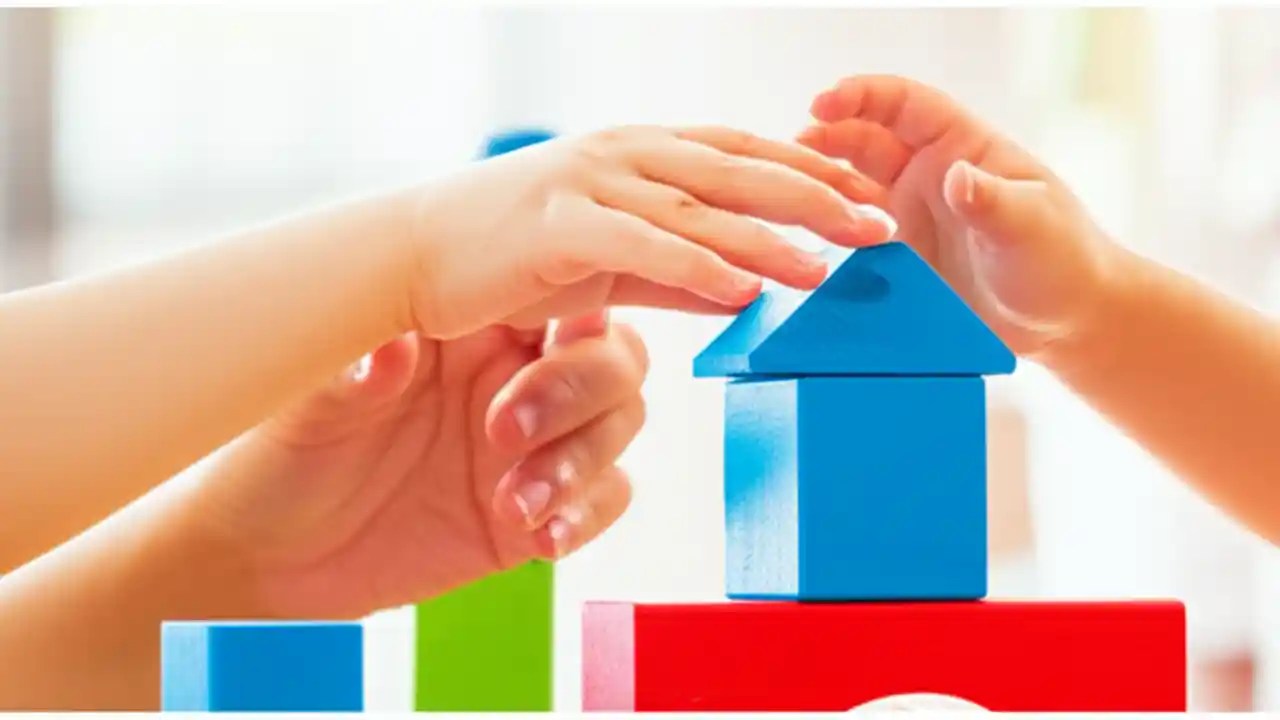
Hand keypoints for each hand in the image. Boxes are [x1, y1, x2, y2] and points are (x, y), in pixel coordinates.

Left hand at [179, 312, 645, 617]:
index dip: (580, 305)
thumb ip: (356, 375)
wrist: (274, 556)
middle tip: (502, 428)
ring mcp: (534, 446)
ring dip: (581, 460)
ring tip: (516, 501)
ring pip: (620, 424)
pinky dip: (587, 514)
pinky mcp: (537, 513)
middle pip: (613, 359)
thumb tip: (394, 348)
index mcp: (474, 326)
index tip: (550, 336)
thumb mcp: (309, 405)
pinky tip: (541, 537)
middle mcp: (515, 377)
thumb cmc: (289, 454)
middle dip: (577, 390)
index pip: (563, 292)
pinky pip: (607, 499)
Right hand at [408, 125, 895, 338]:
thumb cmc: (510, 253)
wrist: (414, 253)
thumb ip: (675, 263)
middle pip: (739, 171)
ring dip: (772, 236)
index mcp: (640, 152)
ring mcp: (592, 183)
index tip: (866, 198)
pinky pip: (643, 245)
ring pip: (701, 207)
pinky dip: (698, 265)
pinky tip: (746, 289)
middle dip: (815, 197)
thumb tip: (742, 285)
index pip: (742, 153)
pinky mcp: (560, 226)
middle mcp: (624, 154)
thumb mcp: (607, 253)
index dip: (808, 171)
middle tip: (879, 227)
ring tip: (833, 265)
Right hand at [798, 75, 1122, 357]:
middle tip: (788, 159)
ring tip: (785, 205)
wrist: (1063, 322)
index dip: (860, 96)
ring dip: (815, 192)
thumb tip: (956, 176)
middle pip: (860, 142)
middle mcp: (925, 175)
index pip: (902, 103)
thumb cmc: (1063, 260)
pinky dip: (824, 244)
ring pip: (846, 191)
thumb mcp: (1033, 226)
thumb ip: (993, 200)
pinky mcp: (895, 262)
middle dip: (822, 142)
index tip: (822, 103)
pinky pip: (850, 244)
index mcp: (959, 146)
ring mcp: (906, 218)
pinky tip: (800, 255)